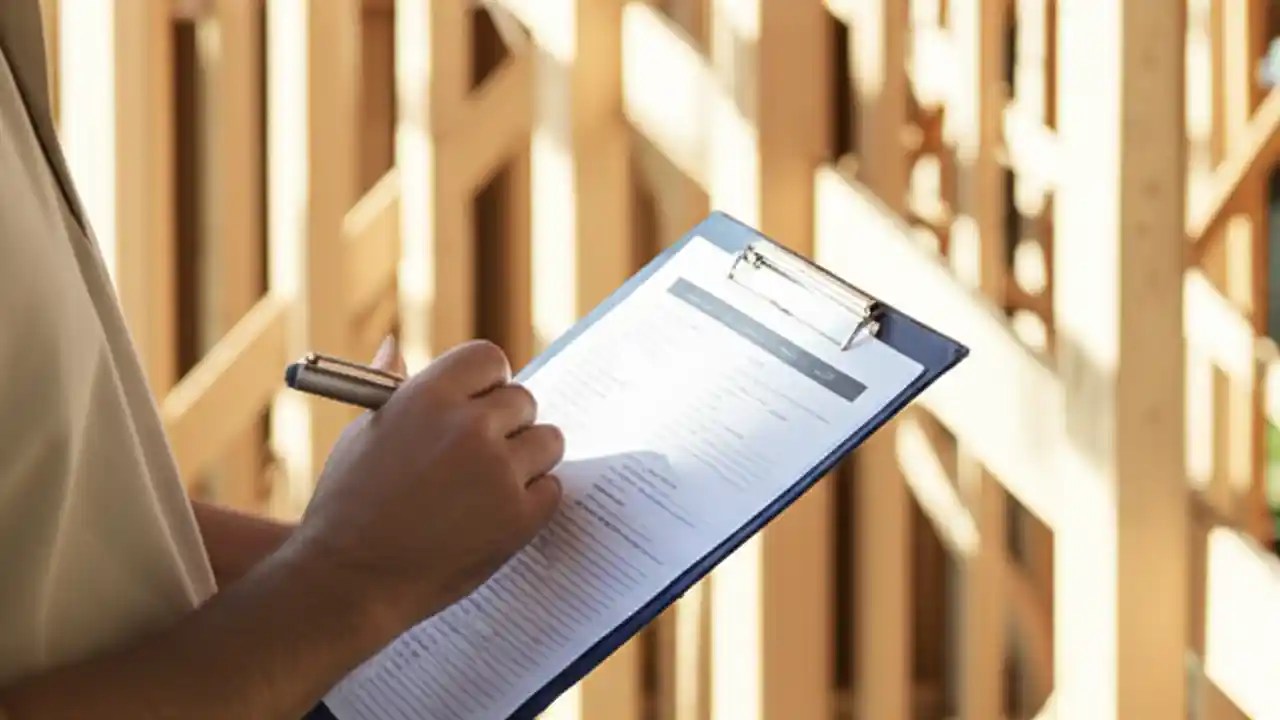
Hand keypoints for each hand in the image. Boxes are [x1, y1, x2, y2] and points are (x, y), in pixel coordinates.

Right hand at [287, 337, 564, 632]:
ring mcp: (499, 472)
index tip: (481, 402)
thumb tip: (394, 346)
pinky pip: (551, 489)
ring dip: (528, 459)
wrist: (346, 582)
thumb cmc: (347, 505)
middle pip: (524, 400)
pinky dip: (532, 501)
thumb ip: (396, 388)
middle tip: (483, 453)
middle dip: (508, 423)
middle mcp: (470, 426)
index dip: (488, 382)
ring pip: (548, 441)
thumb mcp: (363, 433)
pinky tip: (495, 516)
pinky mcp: (519, 517)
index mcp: (429, 395)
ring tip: (489, 486)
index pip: (489, 359)